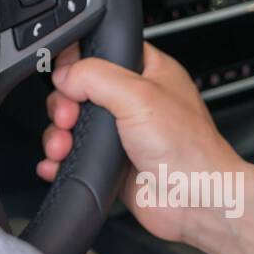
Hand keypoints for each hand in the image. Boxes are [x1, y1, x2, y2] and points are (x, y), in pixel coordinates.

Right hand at [39, 42, 242, 242]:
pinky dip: (59, 159)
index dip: (78, 61)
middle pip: (77, 89)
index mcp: (147, 71)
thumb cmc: (189, 149)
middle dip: (63, 104)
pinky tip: (57, 162)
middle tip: (68, 116)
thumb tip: (64, 75)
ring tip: (64, 145)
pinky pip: (73, 154)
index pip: (102, 51)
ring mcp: (119, 132)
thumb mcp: (139, 96)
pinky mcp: (109, 161)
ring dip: (58, 133)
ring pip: (71, 123)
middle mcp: (132, 99)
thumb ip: (96, 76)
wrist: (195, 202)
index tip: (68, 77)